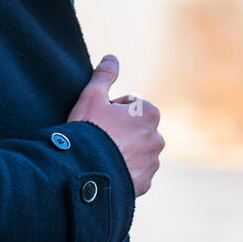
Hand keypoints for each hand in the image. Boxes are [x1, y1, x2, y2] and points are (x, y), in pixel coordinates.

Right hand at [66, 55, 162, 196]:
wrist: (85, 173)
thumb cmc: (89, 131)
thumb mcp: (92, 96)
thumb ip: (104, 75)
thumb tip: (112, 58)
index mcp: (149, 114)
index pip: (131, 107)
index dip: (112, 110)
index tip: (100, 119)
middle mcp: (157, 139)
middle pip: (135, 129)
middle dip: (121, 131)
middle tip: (100, 137)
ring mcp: (152, 163)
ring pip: (137, 152)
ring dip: (124, 152)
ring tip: (102, 156)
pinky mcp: (145, 183)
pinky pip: (135, 173)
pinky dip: (125, 172)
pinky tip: (108, 170)